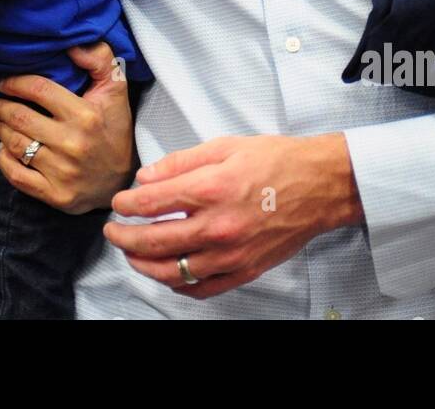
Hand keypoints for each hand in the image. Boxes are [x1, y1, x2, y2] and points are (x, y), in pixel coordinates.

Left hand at [0, 42, 135, 213]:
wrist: (123, 180)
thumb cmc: (114, 128)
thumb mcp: (115, 91)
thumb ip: (99, 59)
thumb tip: (72, 45)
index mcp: (85, 115)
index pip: (38, 90)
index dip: (14, 82)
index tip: (1, 82)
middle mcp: (72, 143)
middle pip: (19, 118)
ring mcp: (62, 171)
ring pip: (14, 144)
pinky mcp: (54, 194)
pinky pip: (16, 174)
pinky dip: (4, 159)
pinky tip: (5, 148)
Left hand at [103, 133, 363, 299]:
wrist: (320, 185)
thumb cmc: (276, 161)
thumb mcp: (224, 146)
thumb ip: (179, 162)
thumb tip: (145, 178)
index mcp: (210, 189)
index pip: (150, 203)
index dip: (125, 205)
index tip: (118, 203)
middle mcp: (218, 226)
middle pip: (153, 241)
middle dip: (124, 238)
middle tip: (113, 231)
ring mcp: (231, 253)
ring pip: (173, 271)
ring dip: (144, 265)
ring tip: (133, 255)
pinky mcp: (245, 269)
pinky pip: (202, 288)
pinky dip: (179, 285)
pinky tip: (168, 274)